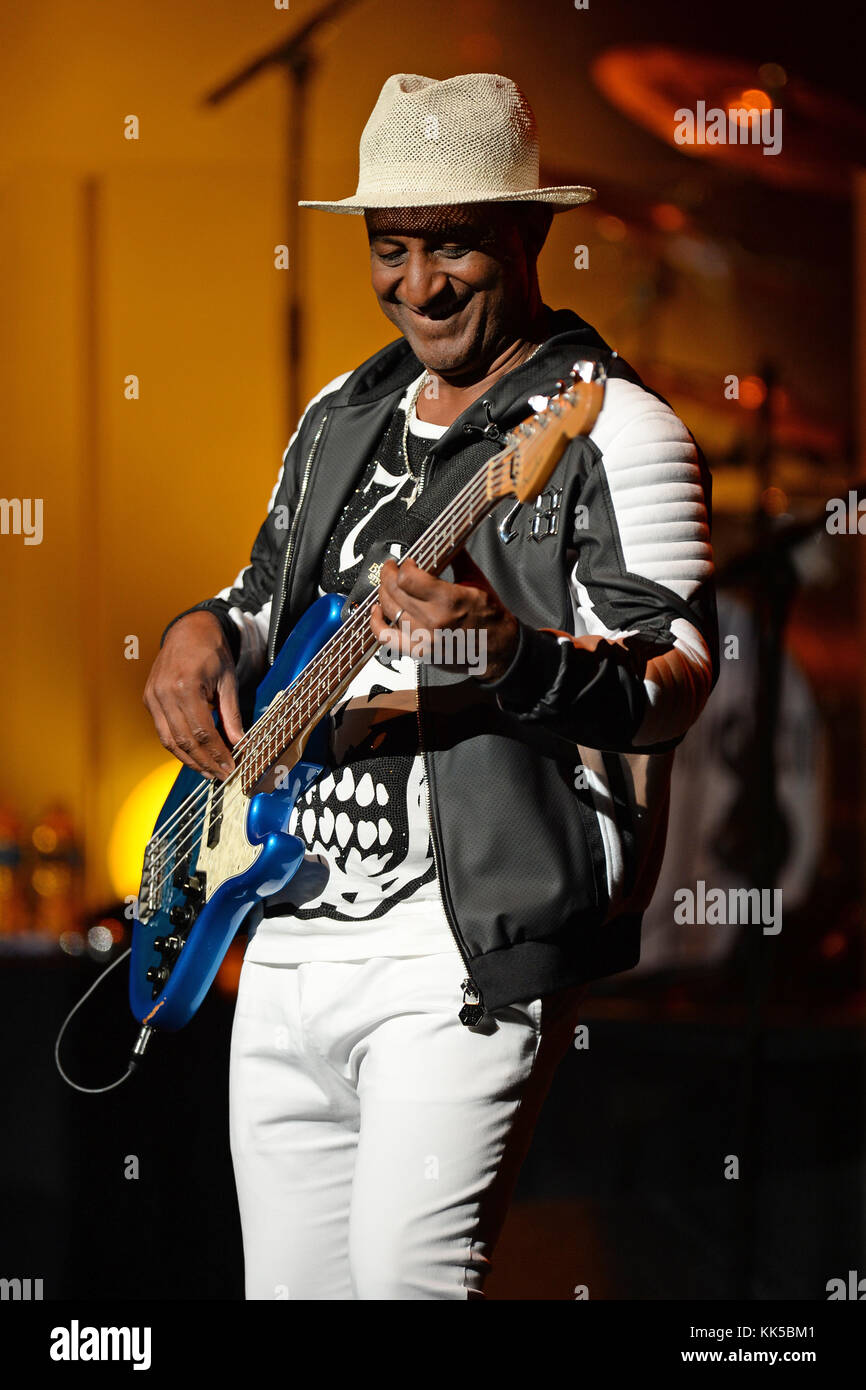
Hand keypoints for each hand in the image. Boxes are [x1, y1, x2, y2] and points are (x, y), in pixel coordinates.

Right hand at [143, 611, 242, 779]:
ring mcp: (153, 697)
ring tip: (209, 772)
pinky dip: (178, 747)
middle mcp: (164, 694)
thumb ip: (232, 715)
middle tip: (221, 776)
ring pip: (170, 741)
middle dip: (205, 762)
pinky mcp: (149, 700)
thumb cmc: (211, 652)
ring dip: (190, 760)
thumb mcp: (228, 681)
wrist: (189, 631)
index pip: (203, 731)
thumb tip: (240, 743)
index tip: (231, 767)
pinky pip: (163, 731)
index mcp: (185, 686)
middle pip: (185, 740)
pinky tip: (194, 756)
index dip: (218, 753)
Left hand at [370, 552, 519, 680]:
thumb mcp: (478, 582)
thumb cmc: (491, 619)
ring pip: (388, 610)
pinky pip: (386, 637)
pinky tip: (376, 611)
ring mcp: (423, 638)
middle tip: (392, 567)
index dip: (403, 566)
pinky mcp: (418, 652)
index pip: (407, 578)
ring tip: (387, 585)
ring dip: (383, 593)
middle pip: (394, 591)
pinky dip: (376, 623)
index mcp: (449, 600)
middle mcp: (433, 620)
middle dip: (388, 574)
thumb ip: (458, 558)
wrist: (500, 651)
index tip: (407, 562)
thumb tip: (447, 538)